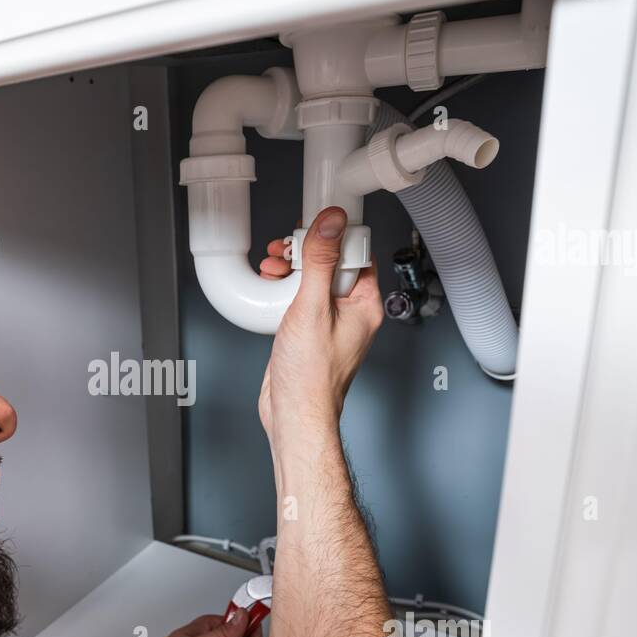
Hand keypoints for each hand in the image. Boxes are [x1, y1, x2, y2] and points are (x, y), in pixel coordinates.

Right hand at [257, 206, 382, 443]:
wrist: (294, 413)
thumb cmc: (311, 376)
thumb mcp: (312, 309)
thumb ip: (320, 262)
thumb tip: (331, 222)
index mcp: (365, 304)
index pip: (357, 253)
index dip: (334, 236)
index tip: (312, 227)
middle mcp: (351, 312)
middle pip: (332, 263)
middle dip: (306, 251)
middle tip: (286, 249)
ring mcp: (329, 322)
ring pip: (313, 279)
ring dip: (291, 268)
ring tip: (273, 267)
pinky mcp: (310, 331)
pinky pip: (301, 298)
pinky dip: (284, 288)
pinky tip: (271, 286)